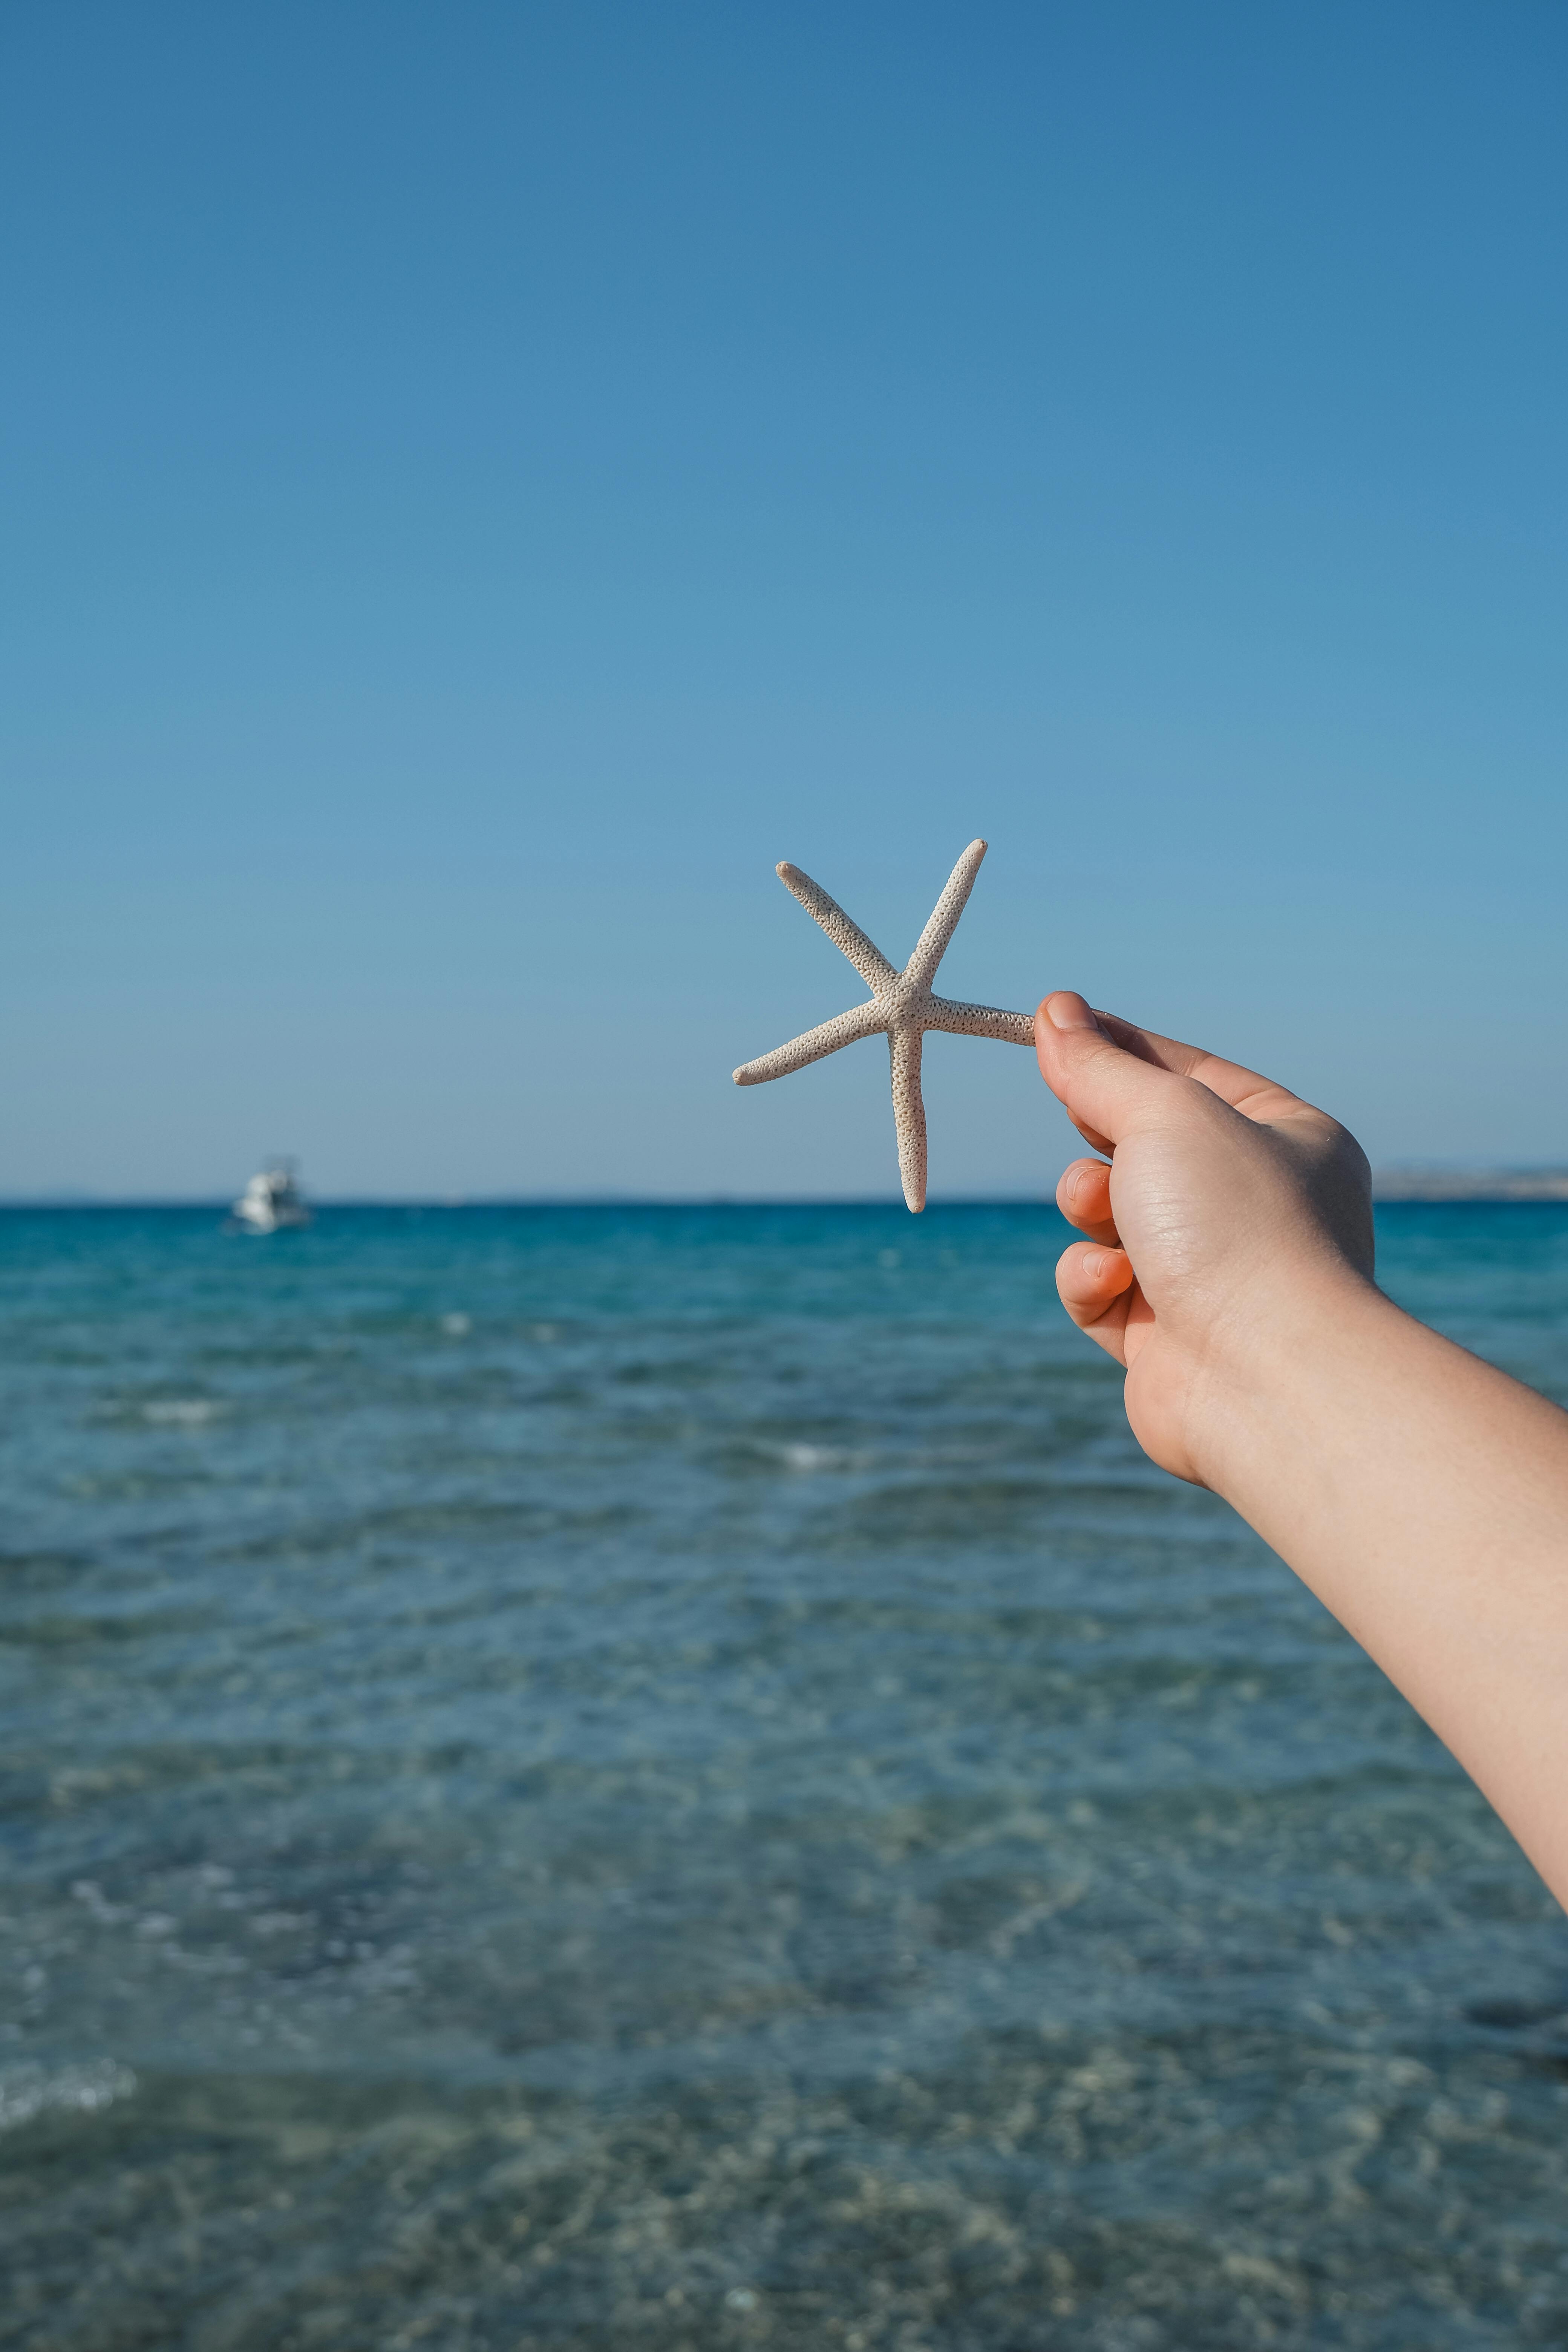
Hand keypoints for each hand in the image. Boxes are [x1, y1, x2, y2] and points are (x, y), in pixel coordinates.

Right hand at [1034, 992, 1375, 1485]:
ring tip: (1100, 1215)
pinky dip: (1092, 1279)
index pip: (1189, 1073)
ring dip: (1088, 1208)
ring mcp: (1213, 1276)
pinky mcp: (1166, 1341)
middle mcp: (1256, 1207)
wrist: (1265, 1376)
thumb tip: (1057, 1011)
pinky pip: (1102, 1289)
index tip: (1053, 1024)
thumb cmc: (1236, 1227)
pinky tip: (1111, 1282)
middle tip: (1083, 1125)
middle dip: (1099, 1139)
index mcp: (1287, 1139)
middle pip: (1141, 1145)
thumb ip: (1100, 1066)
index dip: (1119, 1048)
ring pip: (1110, 1218)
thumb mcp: (1164, 1114)